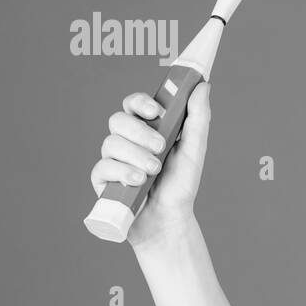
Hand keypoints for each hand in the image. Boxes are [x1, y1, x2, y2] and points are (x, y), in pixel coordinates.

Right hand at [89, 82, 211, 248]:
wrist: (169, 219)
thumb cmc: (181, 184)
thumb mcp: (194, 150)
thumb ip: (198, 118)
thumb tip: (203, 86)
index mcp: (147, 129)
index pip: (133, 104)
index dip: (140, 102)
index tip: (156, 112)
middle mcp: (127, 140)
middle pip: (118, 120)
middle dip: (140, 132)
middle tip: (160, 147)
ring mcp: (113, 159)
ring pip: (111, 143)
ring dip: (136, 155)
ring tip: (154, 171)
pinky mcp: (102, 180)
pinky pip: (103, 167)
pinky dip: (123, 173)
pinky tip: (138, 181)